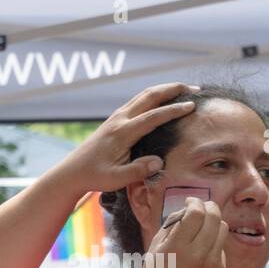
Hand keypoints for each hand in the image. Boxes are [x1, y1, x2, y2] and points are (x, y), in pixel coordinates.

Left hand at [53, 83, 198, 193]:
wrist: (73, 171)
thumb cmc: (95, 176)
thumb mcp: (117, 179)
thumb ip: (139, 170)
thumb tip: (160, 161)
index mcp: (122, 132)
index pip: (153, 116)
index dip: (173, 110)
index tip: (191, 106)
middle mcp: (120, 119)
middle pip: (149, 96)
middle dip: (173, 89)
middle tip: (195, 89)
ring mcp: (117, 117)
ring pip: (144, 95)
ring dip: (164, 89)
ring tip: (184, 89)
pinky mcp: (116, 119)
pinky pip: (138, 101)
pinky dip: (155, 95)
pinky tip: (164, 98)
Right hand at [137, 198, 226, 267]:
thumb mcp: (154, 250)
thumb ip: (170, 226)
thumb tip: (185, 210)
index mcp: (178, 247)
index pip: (196, 212)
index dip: (194, 201)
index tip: (189, 201)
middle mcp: (198, 254)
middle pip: (214, 216)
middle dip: (208, 206)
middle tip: (199, 207)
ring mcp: (212, 263)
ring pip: (222, 228)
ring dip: (213, 222)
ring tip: (201, 226)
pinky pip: (221, 246)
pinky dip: (213, 241)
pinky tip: (201, 249)